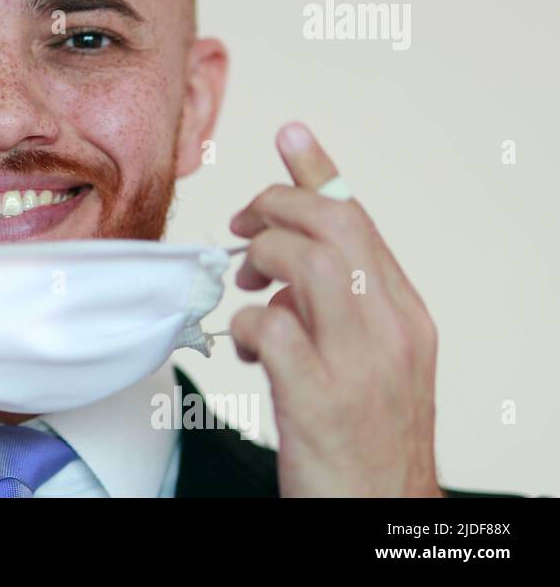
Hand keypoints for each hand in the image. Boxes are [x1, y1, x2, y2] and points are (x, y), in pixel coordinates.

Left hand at [228, 122, 441, 496]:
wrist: (379, 513)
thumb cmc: (363, 438)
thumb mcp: (366, 361)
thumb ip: (334, 310)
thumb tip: (278, 276)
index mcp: (406, 315)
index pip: (361, 223)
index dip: (320, 174)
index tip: (290, 134)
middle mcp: (392, 331)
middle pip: (335, 227)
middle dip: (277, 207)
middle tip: (241, 227)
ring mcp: (359, 364)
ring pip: (309, 262)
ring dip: (263, 257)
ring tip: (246, 281)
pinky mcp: (320, 399)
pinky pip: (273, 328)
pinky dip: (248, 326)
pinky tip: (246, 348)